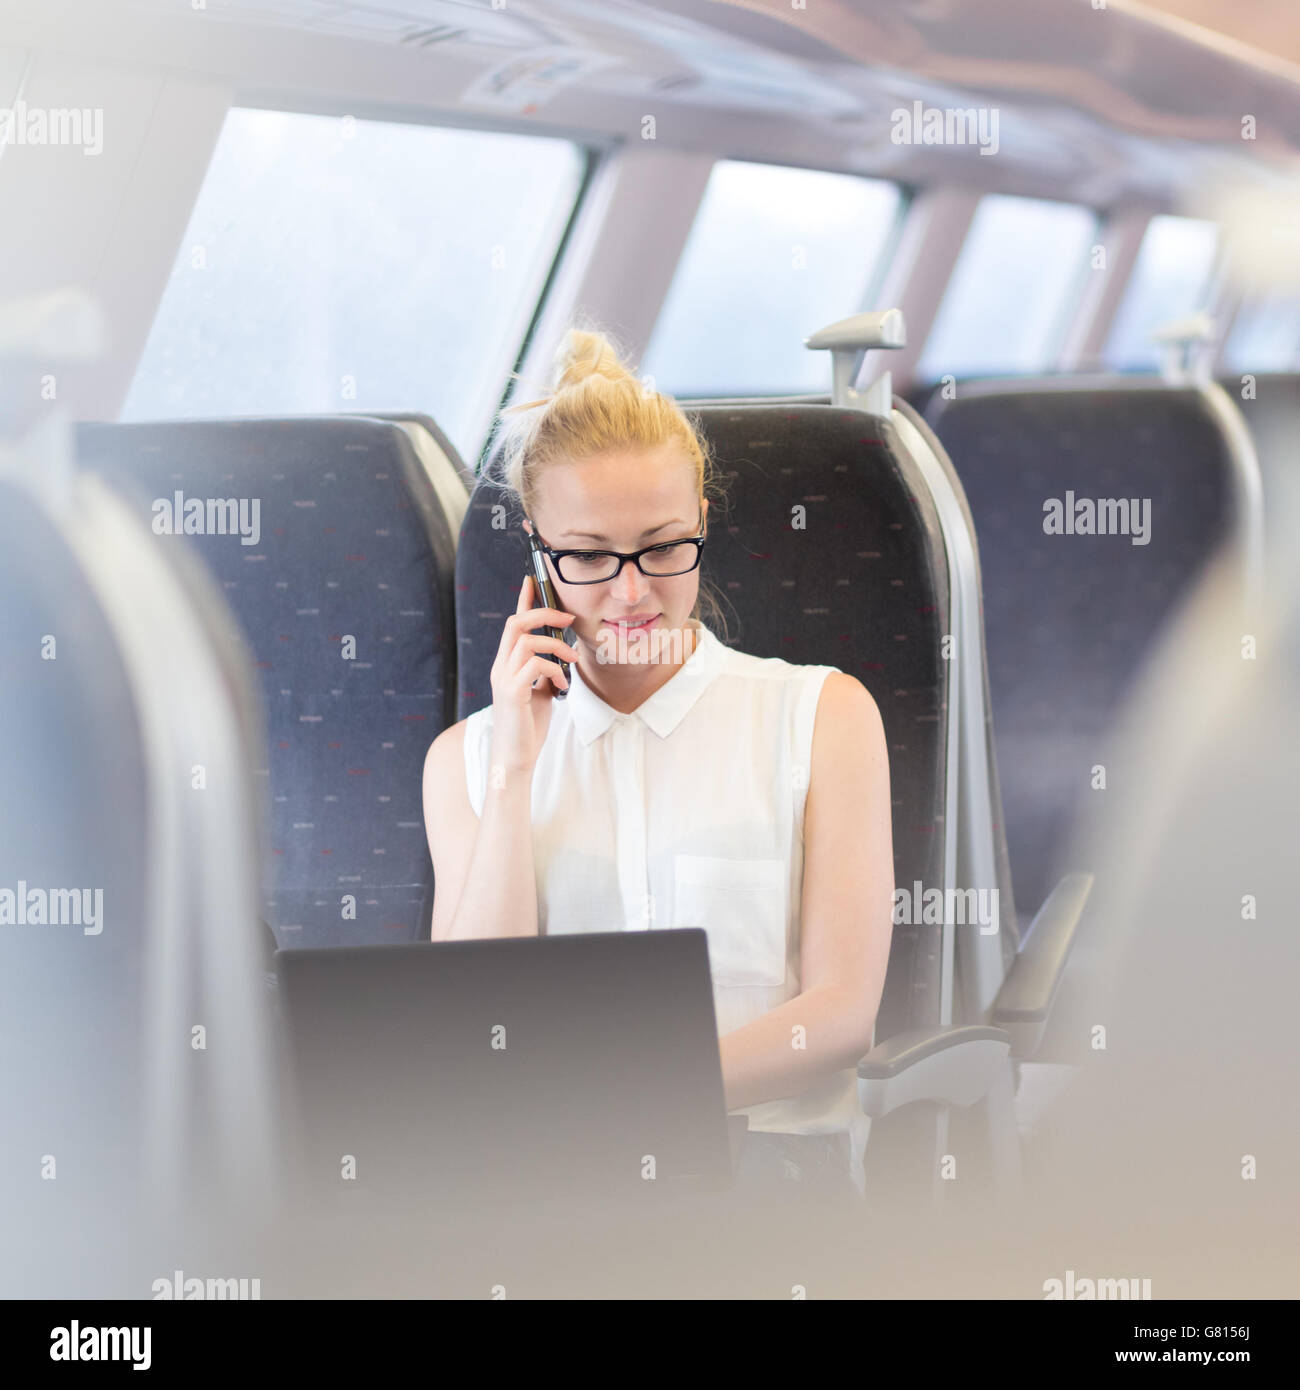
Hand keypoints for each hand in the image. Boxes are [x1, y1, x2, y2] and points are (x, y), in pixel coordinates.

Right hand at [487, 574, 574, 774]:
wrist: (515, 759)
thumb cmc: (528, 728)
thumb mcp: (541, 694)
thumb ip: (545, 673)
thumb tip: (562, 658)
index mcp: (506, 664)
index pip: (513, 624)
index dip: (523, 599)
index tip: (532, 578)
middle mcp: (500, 667)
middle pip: (516, 623)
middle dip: (543, 613)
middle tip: (568, 619)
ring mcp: (503, 679)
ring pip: (527, 641)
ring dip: (556, 647)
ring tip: (571, 664)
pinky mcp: (512, 693)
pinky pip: (535, 666)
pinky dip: (554, 671)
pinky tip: (561, 686)